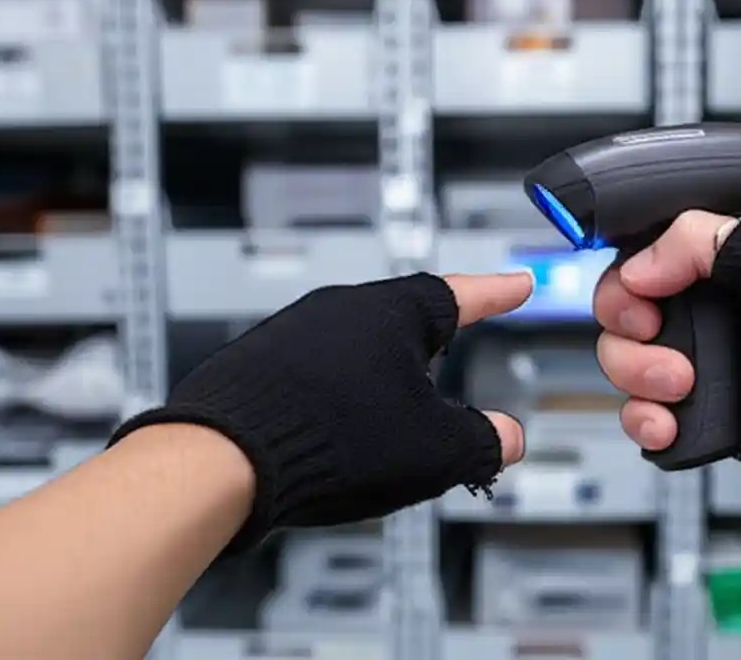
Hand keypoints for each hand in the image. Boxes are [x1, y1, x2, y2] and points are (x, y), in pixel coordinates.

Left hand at [109, 272, 530, 548]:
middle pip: (405, 323)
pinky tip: (336, 438)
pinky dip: (336, 401)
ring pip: (356, 352)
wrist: (223, 457)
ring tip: (388, 429)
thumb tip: (508, 438)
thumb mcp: (439, 451)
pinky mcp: (256, 366)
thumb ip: (484, 442)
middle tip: (453, 364)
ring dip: (380, 384)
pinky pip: (313, 377)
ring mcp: (292, 334)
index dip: (496, 294)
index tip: (517, 284)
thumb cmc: (333, 438)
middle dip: (433, 350)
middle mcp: (341, 310)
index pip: (461, 295)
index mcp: (394, 313)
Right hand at [593, 210, 740, 530]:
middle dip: (630, 339)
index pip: (646, 262)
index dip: (630, 282)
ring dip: (637, 379)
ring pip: (627, 367)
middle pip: (624, 318)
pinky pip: (644, 415)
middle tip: (667, 352)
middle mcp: (715, 314)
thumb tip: (642, 267)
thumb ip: (702, 239)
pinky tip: (669, 425)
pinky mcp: (703, 415)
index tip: (645, 301)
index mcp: (731, 266)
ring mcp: (707, 366)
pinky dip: (644, 421)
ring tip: (681, 390)